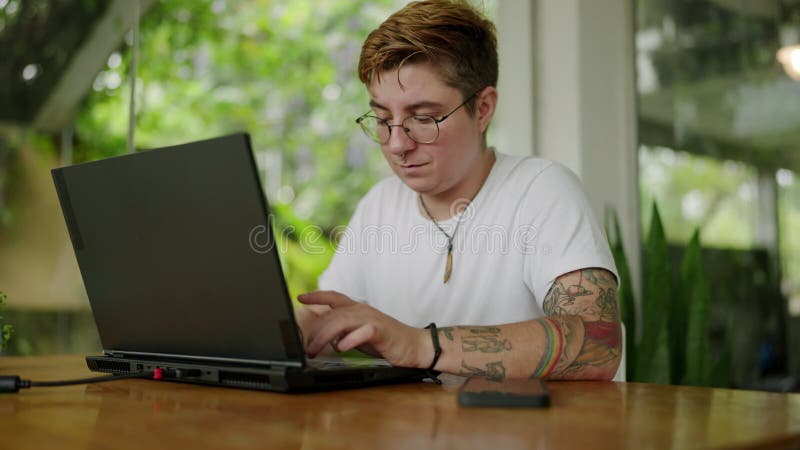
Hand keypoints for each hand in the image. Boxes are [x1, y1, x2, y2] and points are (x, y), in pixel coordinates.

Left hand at [297, 290, 431, 368]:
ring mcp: (372, 319)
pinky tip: (340, 348)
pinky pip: (362, 332)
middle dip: (315, 330)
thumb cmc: (386, 340)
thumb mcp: (359, 333)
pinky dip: (349, 340)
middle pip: (332, 315)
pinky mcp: (381, 331)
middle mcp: (362, 310)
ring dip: (325, 336)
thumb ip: (343, 331)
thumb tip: (322, 336)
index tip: (300, 297)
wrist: (414, 346)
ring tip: (315, 349)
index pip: (334, 297)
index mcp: (357, 309)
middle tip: (305, 346)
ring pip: (342, 322)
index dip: (317, 296)